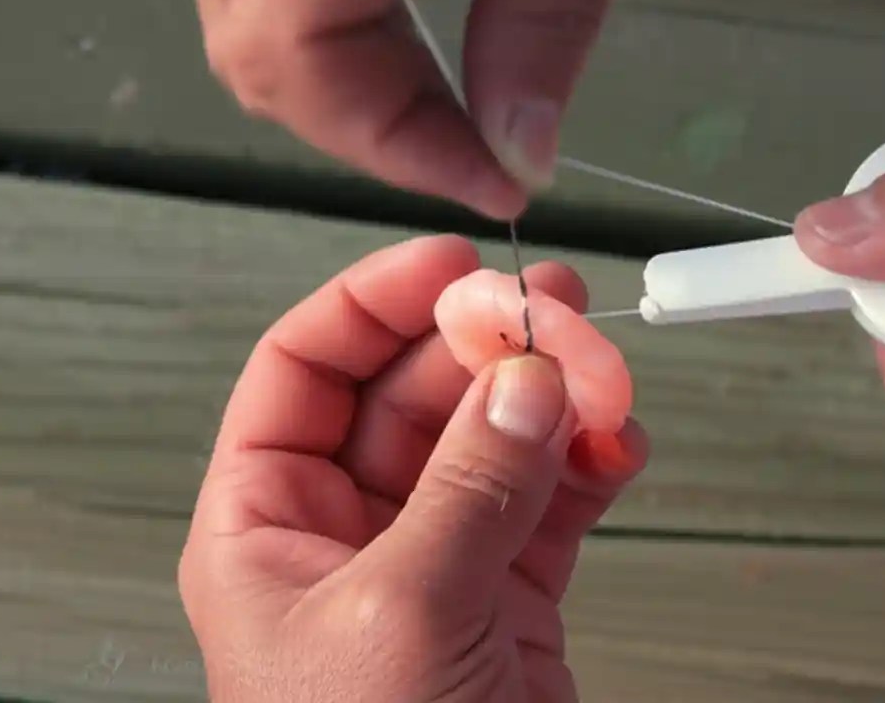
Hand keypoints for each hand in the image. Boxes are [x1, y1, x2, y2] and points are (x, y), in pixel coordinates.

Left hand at [177, 235, 646, 701]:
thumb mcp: (398, 618)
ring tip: (603, 379)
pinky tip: (617, 444)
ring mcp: (436, 556)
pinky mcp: (511, 591)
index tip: (449, 266)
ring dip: (552, 397)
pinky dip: (590, 462)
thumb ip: (467, 490)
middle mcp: (348, 530)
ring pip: (494, 436)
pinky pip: (552, 496)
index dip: (370, 303)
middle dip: (488, 347)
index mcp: (267, 525)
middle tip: (556, 323)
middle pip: (415, 391)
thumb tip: (522, 382)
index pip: (304, 370)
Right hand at [194, 0, 616, 219]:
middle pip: (257, 55)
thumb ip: (537, 30)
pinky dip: (338, 30)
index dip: (401, 144)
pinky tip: (411, 40)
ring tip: (450, 111)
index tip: (503, 189)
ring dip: (349, 86)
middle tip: (474, 161)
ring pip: (252, 25)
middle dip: (371, 130)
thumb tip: (518, 160)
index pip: (299, 61)